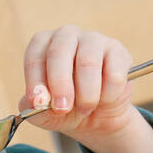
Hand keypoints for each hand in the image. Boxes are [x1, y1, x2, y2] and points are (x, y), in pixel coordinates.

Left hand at [17, 25, 135, 138]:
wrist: (97, 117)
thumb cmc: (66, 108)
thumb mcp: (45, 114)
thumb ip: (35, 108)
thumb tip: (37, 101)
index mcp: (43, 45)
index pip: (35, 55)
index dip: (35, 80)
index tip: (39, 102)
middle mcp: (67, 35)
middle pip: (59, 52)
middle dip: (60, 85)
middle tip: (62, 108)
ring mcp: (94, 40)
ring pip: (88, 62)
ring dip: (86, 94)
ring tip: (85, 108)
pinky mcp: (118, 52)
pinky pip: (114, 74)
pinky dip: (107, 95)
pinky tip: (104, 99)